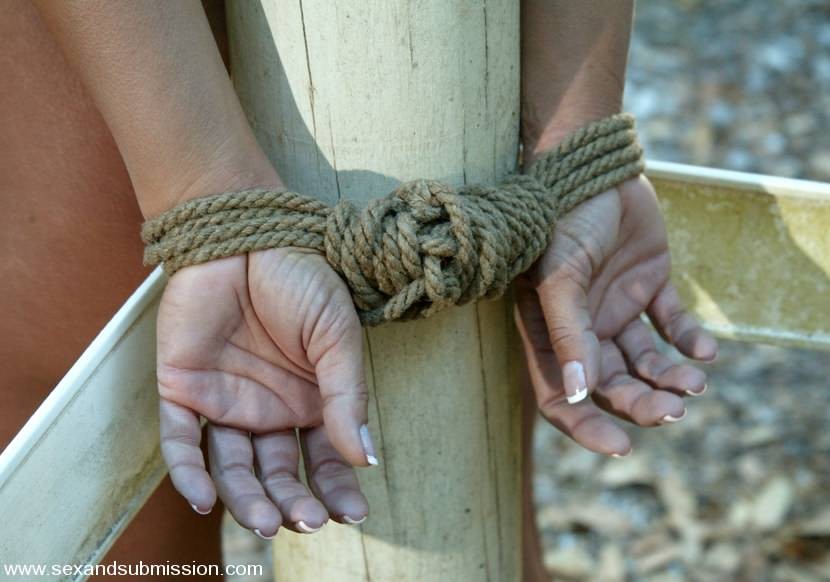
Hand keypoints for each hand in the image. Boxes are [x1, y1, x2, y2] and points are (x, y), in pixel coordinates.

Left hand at [156, 248, 374, 535]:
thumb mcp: (336, 337)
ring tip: (267, 522)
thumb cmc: (299, 280)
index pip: (324, 459)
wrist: (244, 237)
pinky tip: (202, 499)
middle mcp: (268, 409)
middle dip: (293, 503)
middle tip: (307, 521)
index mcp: (310, 400)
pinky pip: (182, 441)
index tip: (353, 513)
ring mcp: (225, 403)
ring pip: (232, 468)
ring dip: (247, 499)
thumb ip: (347, 396)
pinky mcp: (184, 389)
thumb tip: (366, 458)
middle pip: (278, 473)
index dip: (338, 489)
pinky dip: (187, 473)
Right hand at [515, 175, 717, 455]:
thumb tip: (579, 393)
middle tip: (673, 411)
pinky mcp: (649, 286)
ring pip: (645, 362)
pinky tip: (705, 352)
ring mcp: (617, 309)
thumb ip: (567, 334)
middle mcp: (582, 329)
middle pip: (612, 385)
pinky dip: (690, 341)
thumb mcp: (558, 277)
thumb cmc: (561, 220)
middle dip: (641, 404)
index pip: (562, 394)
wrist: (595, 167)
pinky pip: (672, 323)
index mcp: (549, 332)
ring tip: (694, 383)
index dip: (587, 426)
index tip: (622, 448)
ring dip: (670, 379)